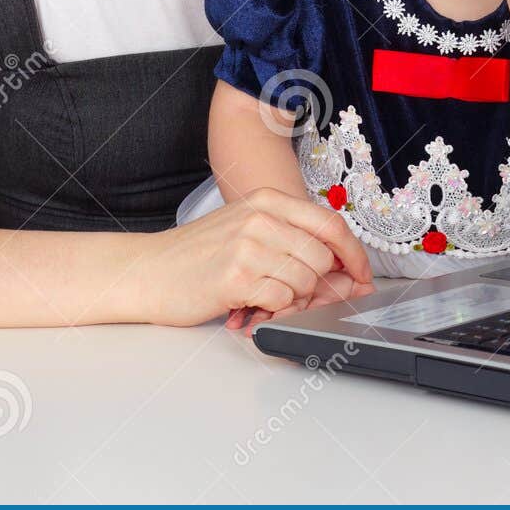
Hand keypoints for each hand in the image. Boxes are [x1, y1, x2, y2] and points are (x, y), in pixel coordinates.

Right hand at [136, 188, 374, 326]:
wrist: (147, 270)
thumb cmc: (198, 254)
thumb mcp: (246, 228)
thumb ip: (290, 238)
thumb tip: (341, 267)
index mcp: (267, 200)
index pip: (330, 223)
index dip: (354, 253)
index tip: (362, 274)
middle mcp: (261, 217)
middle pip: (323, 257)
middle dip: (317, 285)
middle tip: (291, 294)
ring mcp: (249, 245)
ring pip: (306, 280)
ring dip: (292, 298)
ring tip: (264, 297)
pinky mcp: (236, 277)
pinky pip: (282, 298)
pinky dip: (275, 308)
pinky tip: (253, 306)